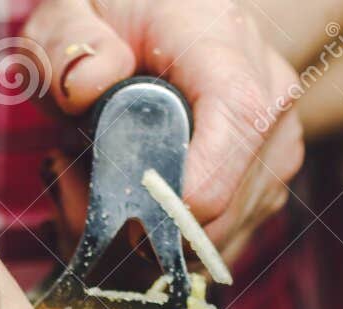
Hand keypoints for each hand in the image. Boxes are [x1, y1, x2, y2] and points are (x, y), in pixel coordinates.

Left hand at [24, 0, 304, 265]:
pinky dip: (161, 249)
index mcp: (225, 42)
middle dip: (141, 229)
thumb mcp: (72, 12)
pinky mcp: (265, 188)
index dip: (193, 188)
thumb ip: (68, 46)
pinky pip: (214, 248)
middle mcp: (269, 96)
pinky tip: (125, 209)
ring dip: (142, 243)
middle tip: (71, 189)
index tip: (132, 223)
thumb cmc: (116, 18)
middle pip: (225, 202)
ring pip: (216, 239)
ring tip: (91, 189)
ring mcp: (274, 149)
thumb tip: (88, 86)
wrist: (162, 27)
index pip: (238, 117)